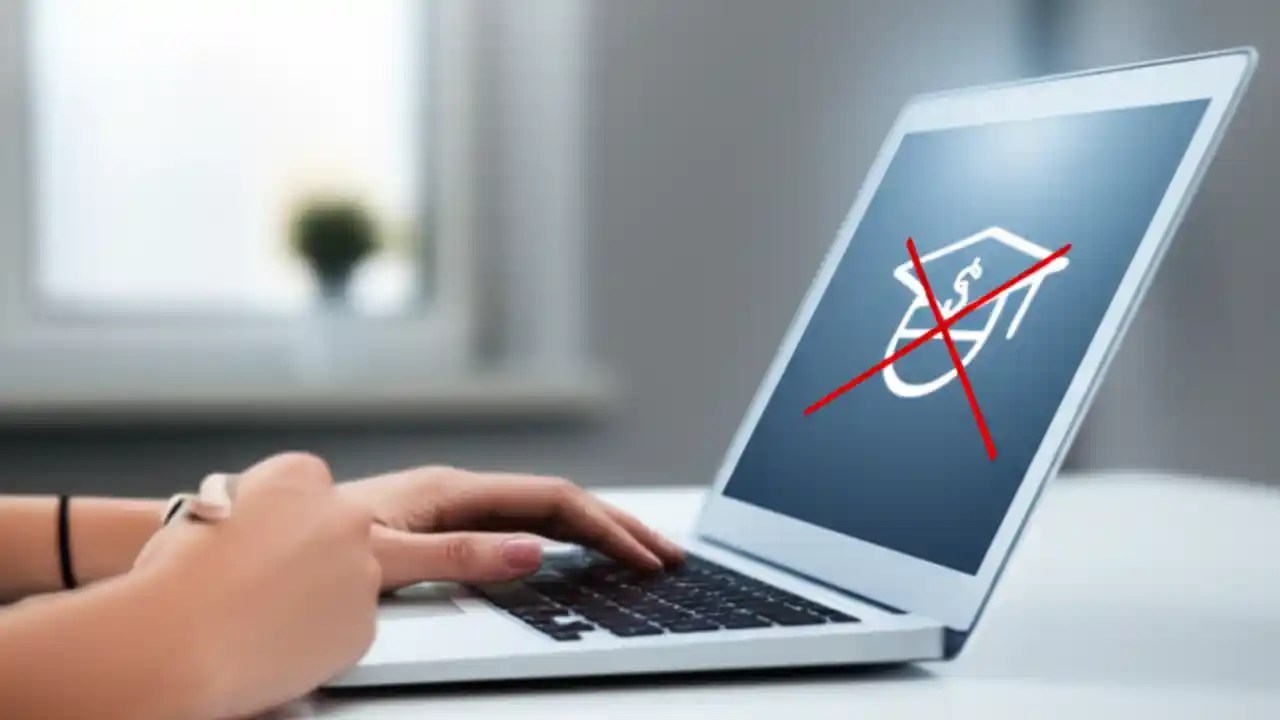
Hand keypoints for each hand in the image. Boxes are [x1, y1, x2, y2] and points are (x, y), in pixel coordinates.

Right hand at [133, 453, 380, 718]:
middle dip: (310, 551)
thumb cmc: (177, 574)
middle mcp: (345, 516)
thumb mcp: (202, 510)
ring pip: (350, 579)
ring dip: (321, 593)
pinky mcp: (365, 625)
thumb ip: (245, 508)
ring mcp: (362, 571)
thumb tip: (245, 523)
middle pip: (338, 528)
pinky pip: (349, 626)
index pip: (306, 485)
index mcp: (301, 475)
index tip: (259, 538)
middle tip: (267, 583)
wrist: (183, 640)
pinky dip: (324, 636)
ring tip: (268, 620)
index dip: (279, 515)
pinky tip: (280, 645)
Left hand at [340, 467, 683, 589]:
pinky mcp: (438, 533)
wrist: (256, 559)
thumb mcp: (382, 557)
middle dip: (616, 527)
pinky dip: (557, 543)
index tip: (646, 556)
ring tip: (638, 554)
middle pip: (556, 503)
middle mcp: (456, 494)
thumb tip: (532, 550)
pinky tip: (572, 557)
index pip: (552, 501)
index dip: (606, 527)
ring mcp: (449, 512)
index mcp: (451, 491)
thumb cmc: (307, 554)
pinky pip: (513, 532)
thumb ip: (458, 555)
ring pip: (539, 517)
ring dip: (593, 534)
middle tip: (667, 557)